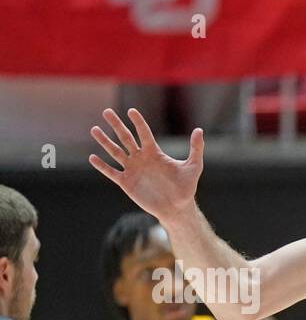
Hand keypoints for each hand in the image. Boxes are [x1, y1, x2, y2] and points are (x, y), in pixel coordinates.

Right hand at [89, 108, 204, 220]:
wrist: (177, 208)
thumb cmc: (186, 187)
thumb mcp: (193, 167)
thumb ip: (196, 148)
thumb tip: (199, 130)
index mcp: (154, 153)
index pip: (144, 133)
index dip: (138, 122)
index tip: (131, 111)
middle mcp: (141, 158)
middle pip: (126, 138)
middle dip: (117, 125)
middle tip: (107, 112)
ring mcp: (132, 170)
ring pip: (116, 152)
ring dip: (105, 141)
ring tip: (94, 129)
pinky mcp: (127, 183)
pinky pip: (112, 172)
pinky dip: (102, 166)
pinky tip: (92, 157)